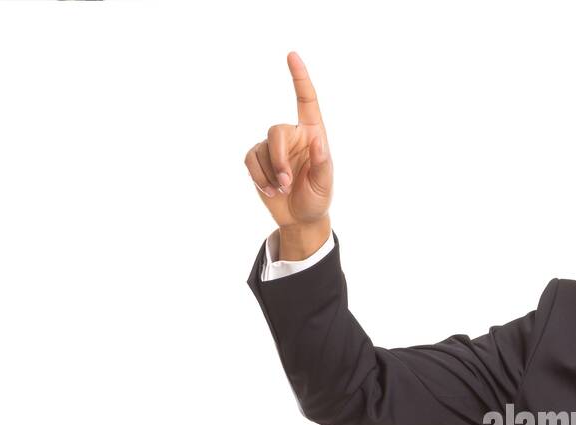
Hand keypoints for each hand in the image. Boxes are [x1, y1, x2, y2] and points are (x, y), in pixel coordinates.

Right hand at [243, 51, 332, 235]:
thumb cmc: (317, 198)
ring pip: (262, 150)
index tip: (292, 55)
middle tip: (285, 183)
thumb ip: (322, 163)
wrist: (300, 218)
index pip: (306, 101)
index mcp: (312, 133)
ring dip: (270, 174)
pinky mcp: (258, 159)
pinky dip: (258, 178)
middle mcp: (292, 135)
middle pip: (276, 131)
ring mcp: (273, 147)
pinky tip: (269, 191)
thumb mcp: (324, 184)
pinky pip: (250, 161)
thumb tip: (317, 140)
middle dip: (278, 159)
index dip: (299, 78)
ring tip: (281, 191)